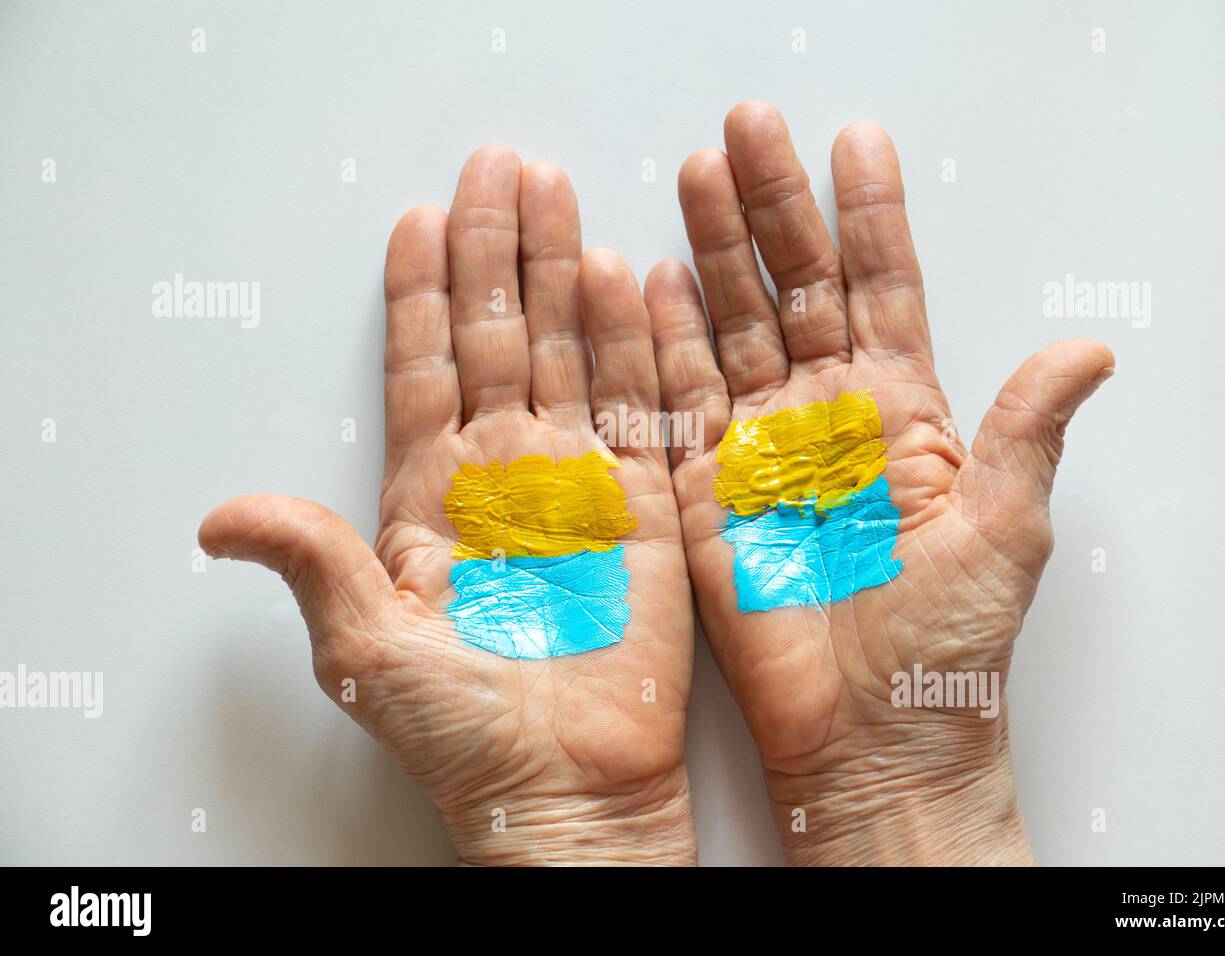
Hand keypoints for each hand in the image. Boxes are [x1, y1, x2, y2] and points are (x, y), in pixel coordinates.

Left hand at [200, 148, 695, 864]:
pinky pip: (641, 405)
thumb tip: (219, 519)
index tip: (419, 218)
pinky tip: (626, 279)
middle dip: (497, 249)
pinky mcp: (645, 503)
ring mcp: (577, 482)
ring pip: (567, 350)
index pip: (422, 367)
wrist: (569, 786)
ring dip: (560, 270)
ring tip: (555, 192)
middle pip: (497, 335)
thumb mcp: (367, 647)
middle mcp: (504, 473)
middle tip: (499, 168)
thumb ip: (313, 561)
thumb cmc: (466, 732)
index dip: (419, 293)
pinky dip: (636, 341)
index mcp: (432, 496)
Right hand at [644, 102, 1112, 864]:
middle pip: (797, 288)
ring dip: (713, 254)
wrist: (867, 735)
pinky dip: (660, 342)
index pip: (885, 288)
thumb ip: (1027, 432)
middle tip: (748, 130)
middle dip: (771, 208)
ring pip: (733, 328)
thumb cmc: (946, 646)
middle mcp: (828, 415)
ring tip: (696, 177)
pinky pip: (677, 402)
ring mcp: (761, 447)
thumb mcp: (1006, 533)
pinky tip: (647, 281)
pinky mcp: (706, 489)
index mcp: (904, 413)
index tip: (857, 142)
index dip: (870, 214)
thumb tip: (1089, 349)